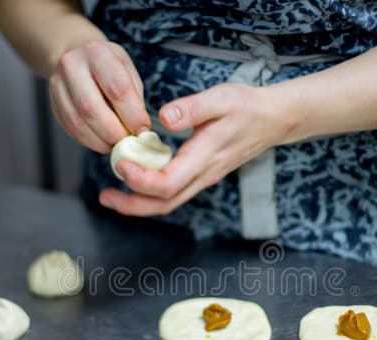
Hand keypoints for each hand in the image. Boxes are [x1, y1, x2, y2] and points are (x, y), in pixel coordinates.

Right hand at [49, 40, 148, 153]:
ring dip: (100, 140)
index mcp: (97, 52)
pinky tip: (102, 142)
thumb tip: (139, 130)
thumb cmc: (109, 66)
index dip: (132, 114)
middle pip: (91, 108)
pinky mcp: (53, 103)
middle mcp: (72, 65)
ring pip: (77, 122)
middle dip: (113, 132)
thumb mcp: (127, 71)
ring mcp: (57, 85)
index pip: (117, 88)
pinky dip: (89, 141)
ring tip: (116, 144)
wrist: (76, 56)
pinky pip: (70, 129)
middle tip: (128, 141)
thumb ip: (134, 97)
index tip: (142, 129)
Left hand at [99, 83, 292, 215]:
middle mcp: (203, 175)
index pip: (168, 183)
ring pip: (168, 202)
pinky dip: (150, 194)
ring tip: (112, 194)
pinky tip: (135, 180)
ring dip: (138, 203)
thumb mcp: (221, 98)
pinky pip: (173, 193)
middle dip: (132, 205)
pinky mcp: (201, 176)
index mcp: (205, 157)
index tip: (121, 164)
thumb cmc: (246, 107)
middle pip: (164, 204)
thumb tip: (163, 117)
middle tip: (105, 196)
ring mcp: (202, 178)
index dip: (141, 181)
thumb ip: (192, 108)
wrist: (271, 120)